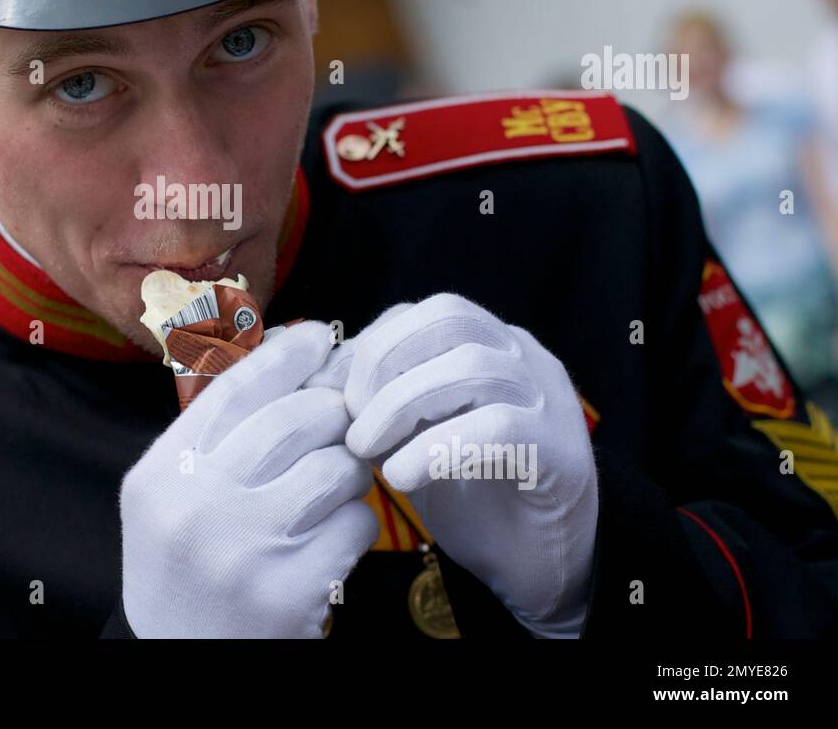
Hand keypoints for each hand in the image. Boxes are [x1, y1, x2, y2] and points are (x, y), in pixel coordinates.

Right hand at [119, 320, 379, 637]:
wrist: (178, 655)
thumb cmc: (183, 560)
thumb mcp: (169, 489)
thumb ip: (213, 430)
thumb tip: (288, 359)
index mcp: (164, 472)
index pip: (238, 388)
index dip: (288, 355)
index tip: (319, 341)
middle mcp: (200, 504)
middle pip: (299, 419)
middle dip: (334, 411)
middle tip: (341, 418)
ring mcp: (246, 550)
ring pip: (338, 468)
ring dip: (350, 469)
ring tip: (333, 482)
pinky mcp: (291, 591)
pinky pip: (356, 525)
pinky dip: (355, 523)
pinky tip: (331, 535)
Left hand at [339, 294, 598, 637]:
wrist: (535, 568)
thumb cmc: (467, 498)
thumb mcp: (411, 436)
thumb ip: (380, 402)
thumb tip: (320, 378)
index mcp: (490, 345)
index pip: (424, 312)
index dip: (372, 345)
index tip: (336, 396)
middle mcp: (524, 358)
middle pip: (450, 316)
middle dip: (385, 360)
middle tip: (353, 418)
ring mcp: (548, 399)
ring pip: (472, 366)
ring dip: (400, 406)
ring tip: (366, 451)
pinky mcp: (560, 450)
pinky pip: (498, 427)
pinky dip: (437, 446)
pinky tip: (402, 476)